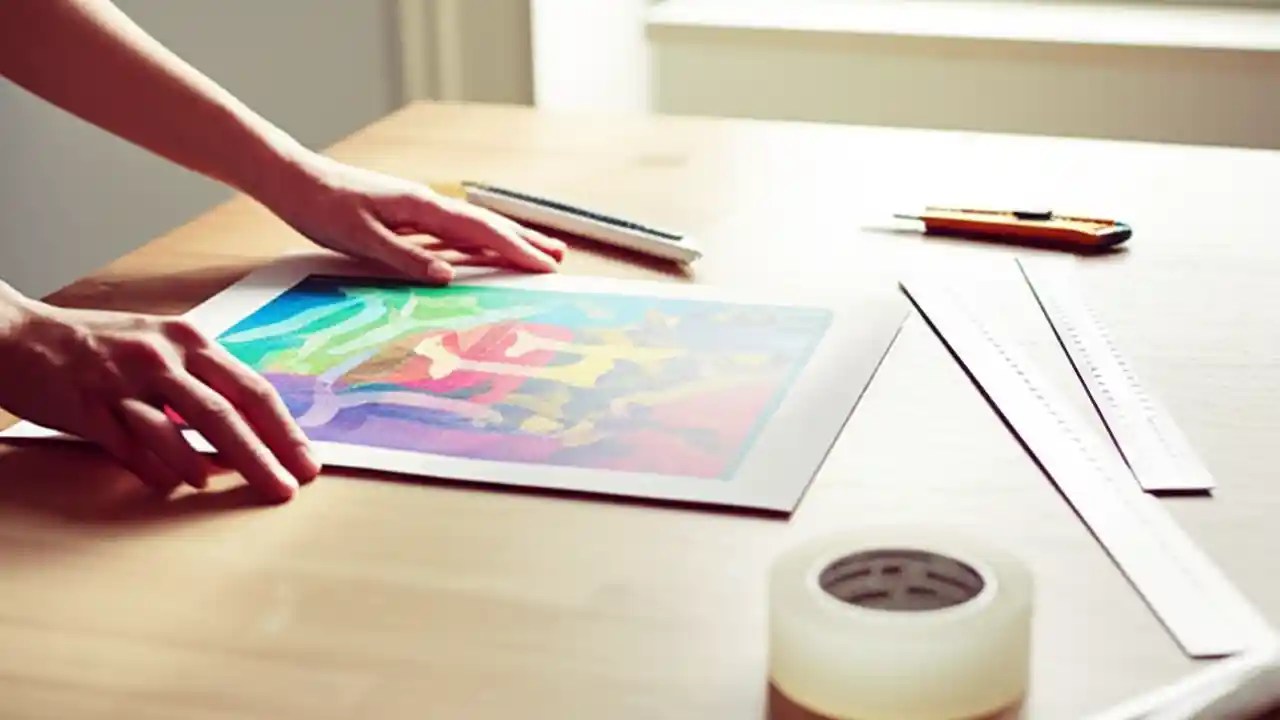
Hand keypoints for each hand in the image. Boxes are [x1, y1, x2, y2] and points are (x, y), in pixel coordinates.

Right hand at [0, 294, 318, 501]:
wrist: (19, 335)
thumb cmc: (98, 346)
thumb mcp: (160, 348)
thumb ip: (202, 384)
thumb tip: (248, 431)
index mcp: (190, 341)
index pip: (251, 389)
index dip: (284, 429)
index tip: (306, 461)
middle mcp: (163, 357)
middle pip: (226, 413)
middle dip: (265, 454)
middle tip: (288, 487)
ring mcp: (125, 381)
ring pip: (182, 430)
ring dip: (215, 466)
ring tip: (241, 490)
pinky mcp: (89, 406)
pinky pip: (132, 445)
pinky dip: (158, 468)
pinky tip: (177, 485)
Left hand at [262, 154, 566, 283]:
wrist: (295, 179)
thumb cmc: (323, 208)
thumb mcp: (361, 238)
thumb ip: (405, 257)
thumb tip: (447, 276)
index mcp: (422, 207)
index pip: (481, 231)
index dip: (516, 249)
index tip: (545, 265)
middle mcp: (427, 204)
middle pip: (487, 224)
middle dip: (524, 241)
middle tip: (558, 257)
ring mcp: (419, 208)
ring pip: (474, 226)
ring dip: (506, 239)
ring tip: (535, 251)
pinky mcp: (407, 214)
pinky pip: (454, 231)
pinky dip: (478, 241)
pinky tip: (484, 249)